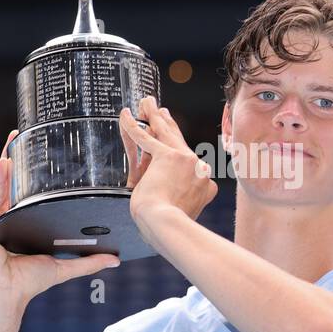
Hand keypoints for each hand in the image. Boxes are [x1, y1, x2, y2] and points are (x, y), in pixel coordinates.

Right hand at [0, 129, 120, 305]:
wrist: (3, 295)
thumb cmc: (27, 284)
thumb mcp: (64, 268)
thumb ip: (89, 262)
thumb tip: (115, 260)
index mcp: (27, 226)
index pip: (34, 195)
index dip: (40, 177)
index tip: (52, 157)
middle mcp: (10, 218)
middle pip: (17, 184)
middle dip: (22, 161)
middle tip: (30, 137)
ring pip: (4, 184)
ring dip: (9, 160)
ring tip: (15, 138)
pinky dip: (0, 178)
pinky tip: (6, 161)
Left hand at [118, 97, 217, 232]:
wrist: (169, 226)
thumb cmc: (171, 228)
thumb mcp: (184, 213)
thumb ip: (182, 203)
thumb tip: (170, 210)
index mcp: (206, 184)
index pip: (192, 164)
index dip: (179, 151)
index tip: (174, 143)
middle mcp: (199, 169)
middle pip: (181, 141)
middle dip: (169, 124)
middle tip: (162, 112)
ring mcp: (186, 160)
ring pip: (167, 133)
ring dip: (154, 116)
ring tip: (147, 103)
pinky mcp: (167, 157)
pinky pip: (146, 138)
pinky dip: (134, 126)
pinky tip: (127, 115)